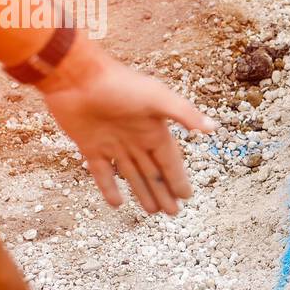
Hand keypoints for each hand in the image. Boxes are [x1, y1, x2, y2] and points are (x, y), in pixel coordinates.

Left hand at [38, 38, 215, 214]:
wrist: (76, 76)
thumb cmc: (119, 83)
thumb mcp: (157, 97)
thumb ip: (184, 113)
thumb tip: (213, 128)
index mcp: (153, 130)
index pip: (169, 161)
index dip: (178, 179)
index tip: (186, 197)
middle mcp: (135, 140)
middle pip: (152, 172)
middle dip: (163, 192)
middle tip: (172, 213)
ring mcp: (112, 144)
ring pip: (131, 175)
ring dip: (142, 193)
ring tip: (152, 212)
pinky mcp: (89, 146)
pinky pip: (101, 173)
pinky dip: (109, 188)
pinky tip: (117, 204)